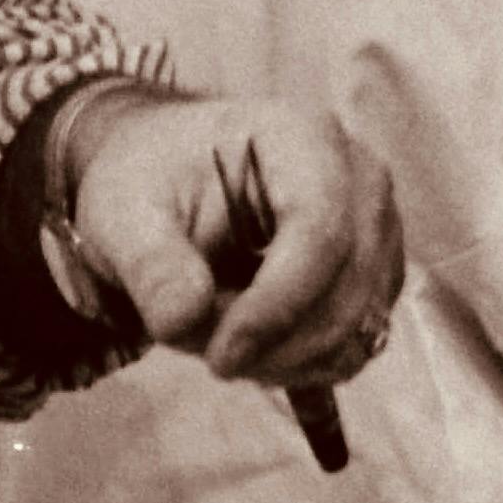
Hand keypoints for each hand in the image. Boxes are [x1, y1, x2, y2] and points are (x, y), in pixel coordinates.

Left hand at [68, 87, 404, 391]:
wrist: (170, 187)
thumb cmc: (151, 185)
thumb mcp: (124, 212)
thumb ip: (149, 264)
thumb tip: (186, 320)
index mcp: (302, 137)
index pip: (319, 230)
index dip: (277, 306)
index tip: (220, 358)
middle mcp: (360, 179)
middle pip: (348, 286)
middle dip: (276, 343)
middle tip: (207, 357)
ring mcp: (378, 230)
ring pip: (357, 326)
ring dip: (286, 359)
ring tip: (218, 342)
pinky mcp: (376, 278)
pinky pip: (357, 344)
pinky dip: (303, 365)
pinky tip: (253, 354)